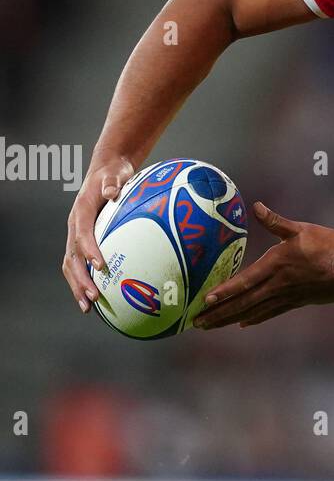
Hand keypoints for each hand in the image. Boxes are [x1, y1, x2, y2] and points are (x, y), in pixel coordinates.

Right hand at [62, 156, 136, 311]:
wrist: (106, 172)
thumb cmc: (114, 174)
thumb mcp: (115, 173)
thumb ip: (113, 181)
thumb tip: (113, 190)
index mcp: (82, 211)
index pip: (82, 233)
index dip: (89, 250)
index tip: (100, 266)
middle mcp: (75, 226)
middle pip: (72, 257)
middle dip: (80, 279)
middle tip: (93, 298)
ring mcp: (77, 236)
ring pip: (72, 266)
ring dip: (78, 287)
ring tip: (88, 307)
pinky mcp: (83, 243)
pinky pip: (80, 266)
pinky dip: (85, 283)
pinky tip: (98, 301)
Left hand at [194, 201, 333, 329]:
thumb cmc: (330, 247)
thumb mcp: (301, 229)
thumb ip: (275, 222)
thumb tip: (255, 206)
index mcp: (275, 266)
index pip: (244, 282)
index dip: (223, 292)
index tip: (204, 300)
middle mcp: (277, 285)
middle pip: (243, 303)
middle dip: (218, 314)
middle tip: (196, 323)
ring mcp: (286, 297)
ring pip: (252, 311)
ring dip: (229, 319)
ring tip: (210, 326)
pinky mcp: (296, 301)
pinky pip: (269, 313)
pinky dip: (254, 318)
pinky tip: (242, 323)